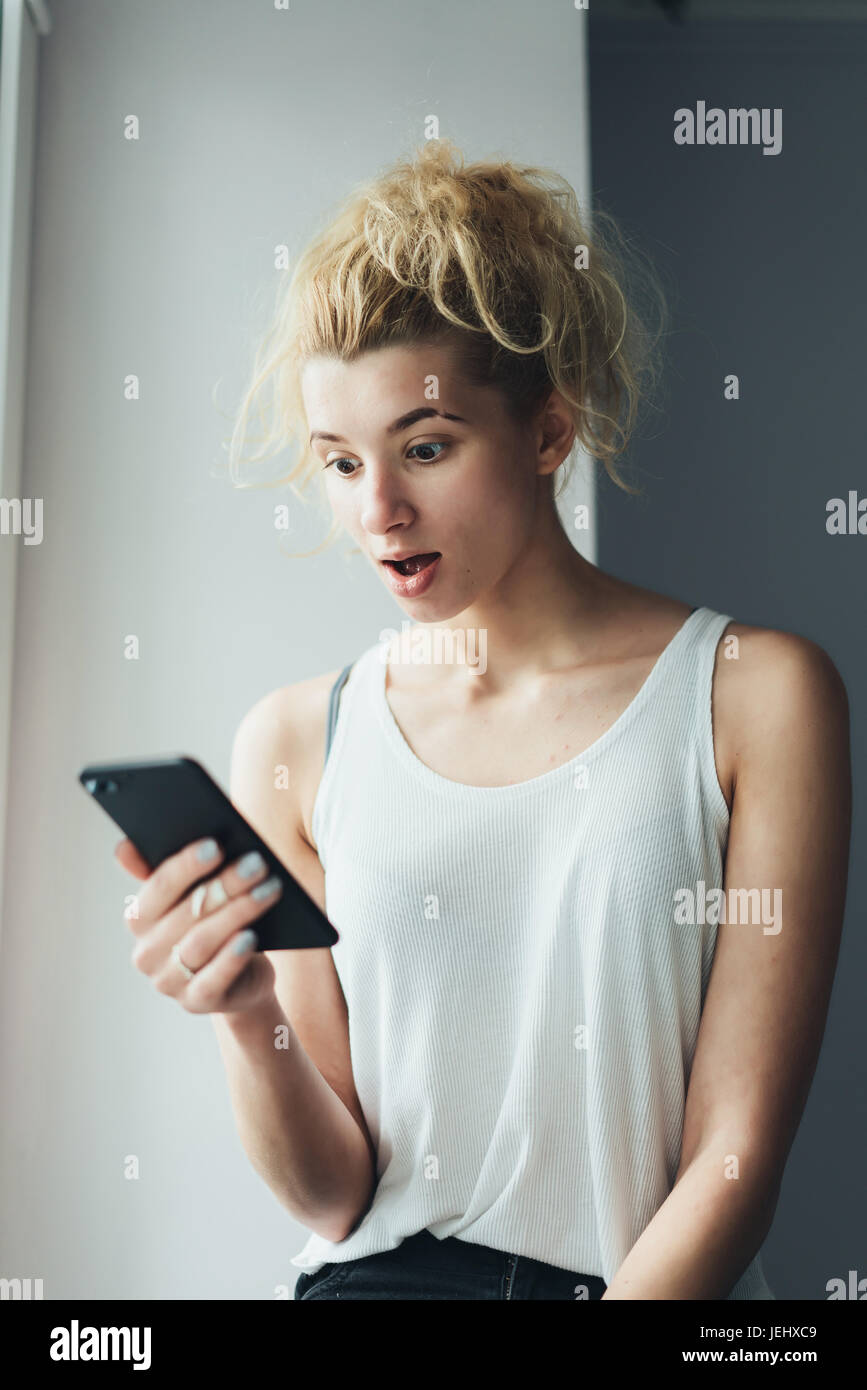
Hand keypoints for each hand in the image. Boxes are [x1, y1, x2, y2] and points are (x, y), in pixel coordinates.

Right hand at [116, 836, 280, 1014]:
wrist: (240, 977)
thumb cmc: (216, 922)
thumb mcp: (196, 895)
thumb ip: (172, 869)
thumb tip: (127, 846)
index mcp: (140, 917)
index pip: (159, 886)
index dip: (187, 865)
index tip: (216, 845)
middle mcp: (146, 951)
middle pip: (189, 911)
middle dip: (226, 884)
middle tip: (258, 863)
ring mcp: (168, 980)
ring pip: (202, 942)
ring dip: (239, 913)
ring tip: (270, 890)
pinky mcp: (195, 1002)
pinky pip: (212, 979)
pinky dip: (232, 957)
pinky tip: (252, 936)